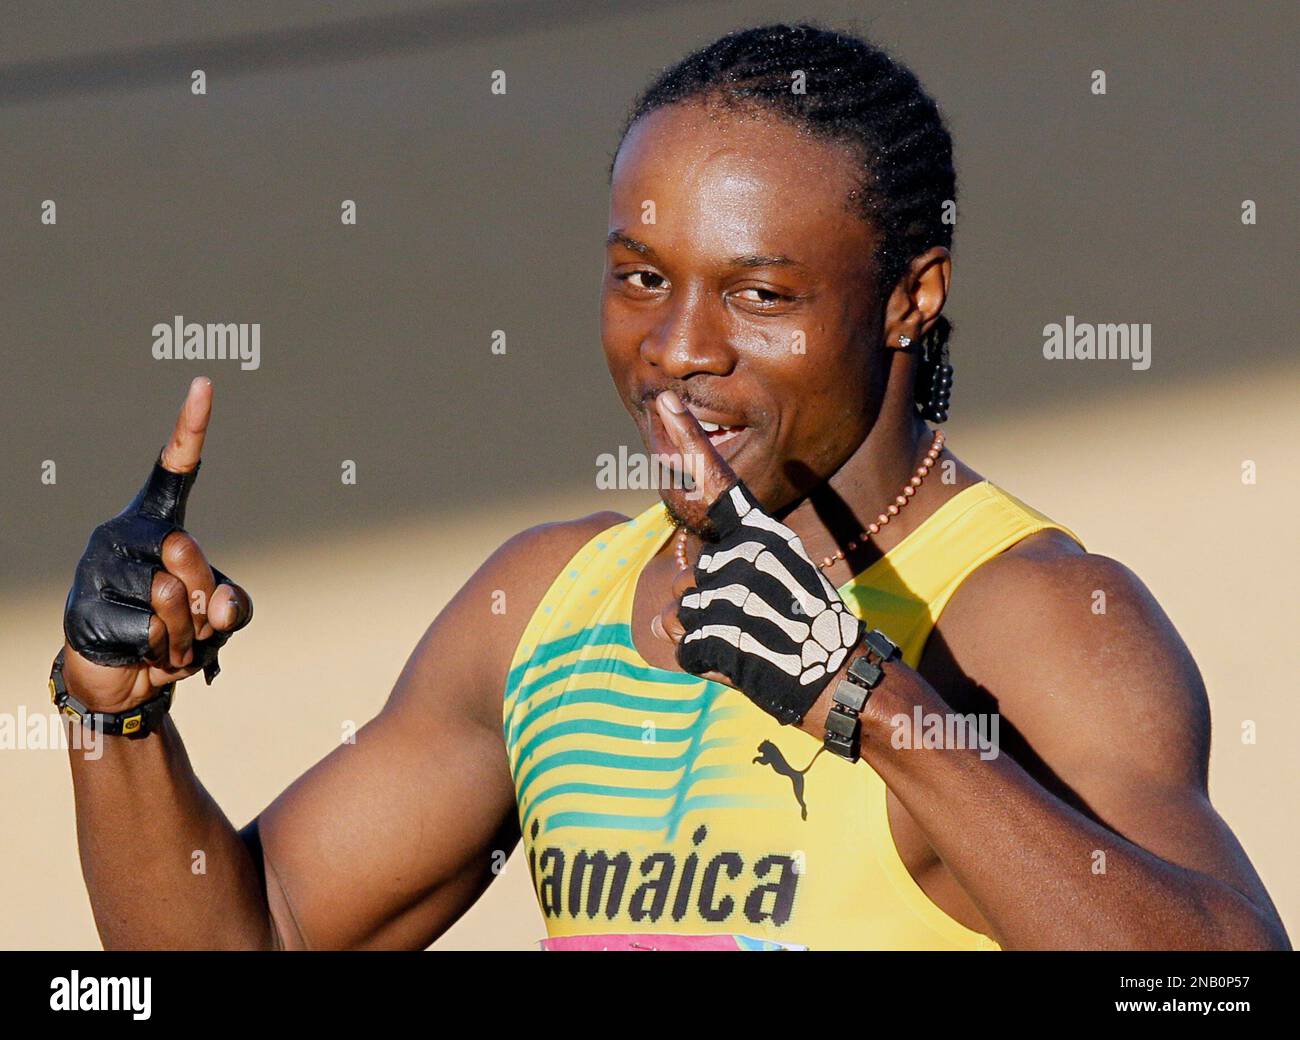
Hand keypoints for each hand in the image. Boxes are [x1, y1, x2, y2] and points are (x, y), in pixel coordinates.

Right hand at [61, 378, 252, 712]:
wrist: (126, 677)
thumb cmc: (180, 631)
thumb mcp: (222, 617)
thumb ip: (234, 605)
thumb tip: (218, 605)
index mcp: (158, 522)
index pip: (177, 469)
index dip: (192, 428)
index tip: (205, 383)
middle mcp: (123, 533)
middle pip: (187, 551)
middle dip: (205, 598)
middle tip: (193, 620)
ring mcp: (97, 567)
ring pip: (168, 598)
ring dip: (183, 634)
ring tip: (166, 641)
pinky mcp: (84, 609)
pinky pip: (148, 632)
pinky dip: (160, 653)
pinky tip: (143, 654)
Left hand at [650, 390, 863, 724]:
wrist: (843, 679)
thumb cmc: (813, 630)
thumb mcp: (781, 580)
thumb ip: (727, 574)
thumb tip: (666, 608)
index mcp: (762, 533)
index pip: (718, 482)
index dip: (687, 442)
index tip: (663, 402)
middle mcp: (745, 555)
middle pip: (693, 571)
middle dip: (712, 600)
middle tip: (759, 618)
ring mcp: (731, 596)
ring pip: (685, 610)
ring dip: (710, 632)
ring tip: (755, 642)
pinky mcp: (720, 637)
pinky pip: (685, 647)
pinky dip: (707, 664)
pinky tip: (742, 665)